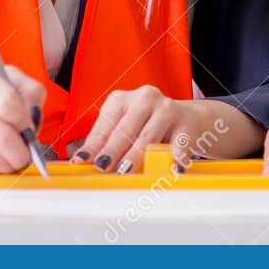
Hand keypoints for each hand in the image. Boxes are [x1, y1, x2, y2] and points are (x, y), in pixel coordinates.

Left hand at [73, 86, 218, 173]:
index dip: (93, 144)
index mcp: (122, 99)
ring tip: (126, 170)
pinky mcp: (186, 122)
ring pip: (149, 135)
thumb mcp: (123, 128)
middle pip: (125, 128)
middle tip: (102, 166)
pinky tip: (173, 167)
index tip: (83, 159)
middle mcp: (144, 98)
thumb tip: (83, 161)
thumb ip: (106, 142)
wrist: (186, 118)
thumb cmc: (147, 126)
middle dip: (112, 149)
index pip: (105, 123)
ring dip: (136, 155)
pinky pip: (180, 142)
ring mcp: (166, 109)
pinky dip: (176, 156)